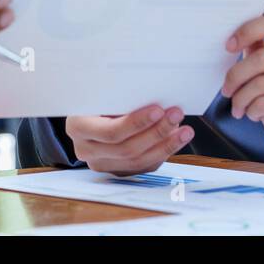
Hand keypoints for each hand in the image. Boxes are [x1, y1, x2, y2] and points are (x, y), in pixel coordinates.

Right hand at [64, 106, 193, 175]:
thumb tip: (154, 95)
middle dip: (157, 131)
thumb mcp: (101, 92)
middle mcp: (86, 151)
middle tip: (176, 114)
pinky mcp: (118, 171)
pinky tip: (177, 139)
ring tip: (185, 130)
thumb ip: (121, 97)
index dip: (136, 123)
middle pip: (127, 148)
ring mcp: (102, 164)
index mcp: (78, 128)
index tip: (158, 110)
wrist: (88, 112)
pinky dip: (164, 152)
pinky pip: (145, 166)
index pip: (111, 132)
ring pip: (139, 161)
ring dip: (166, 145)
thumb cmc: (97, 96)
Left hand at [221, 12, 263, 169]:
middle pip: (263, 57)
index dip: (249, 30)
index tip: (229, 46)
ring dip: (241, 98)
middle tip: (226, 90)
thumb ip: (258, 50)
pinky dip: (253, 110)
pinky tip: (254, 115)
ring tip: (239, 107)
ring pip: (262, 82)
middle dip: (236, 76)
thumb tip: (235, 36)